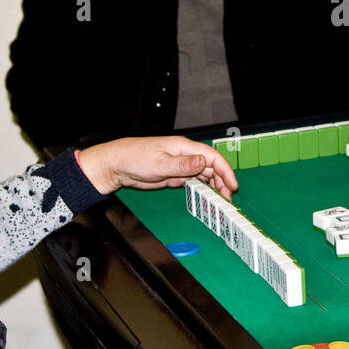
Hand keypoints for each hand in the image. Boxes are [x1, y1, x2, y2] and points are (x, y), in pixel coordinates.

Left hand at [75, 136, 238, 197]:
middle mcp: (185, 155)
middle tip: (227, 198)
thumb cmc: (135, 157)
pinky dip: (201, 189)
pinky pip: (192, 182)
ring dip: (213, 187)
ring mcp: (180, 166)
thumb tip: (204, 161)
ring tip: (220, 201)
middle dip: (222, 181)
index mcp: (184, 147)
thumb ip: (182, 164)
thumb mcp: (159, 163)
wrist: (116, 165)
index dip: (225, 170)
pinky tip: (206, 198)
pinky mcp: (173, 175)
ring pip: (203, 175)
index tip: (232, 185)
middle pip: (211, 167)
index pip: (212, 156)